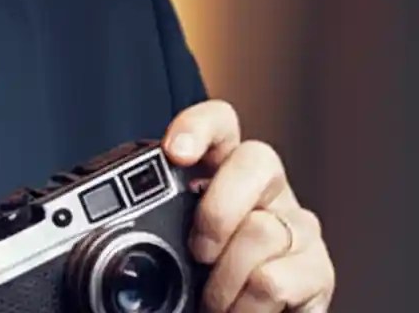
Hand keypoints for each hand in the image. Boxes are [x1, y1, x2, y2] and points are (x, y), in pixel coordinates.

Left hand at [164, 101, 334, 311]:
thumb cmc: (194, 287)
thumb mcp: (163, 250)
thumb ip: (145, 227)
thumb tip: (99, 231)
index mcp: (221, 173)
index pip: (220, 124)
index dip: (199, 127)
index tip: (174, 154)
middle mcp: (265, 189)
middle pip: (257, 160)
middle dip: (218, 210)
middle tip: (197, 252)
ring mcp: (296, 226)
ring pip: (263, 229)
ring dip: (224, 280)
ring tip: (214, 302)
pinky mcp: (318, 270)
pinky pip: (275, 280)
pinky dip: (245, 308)